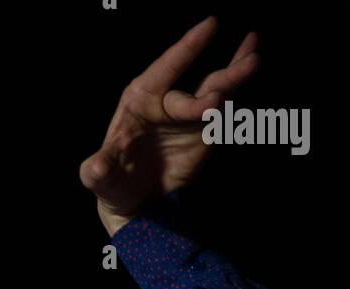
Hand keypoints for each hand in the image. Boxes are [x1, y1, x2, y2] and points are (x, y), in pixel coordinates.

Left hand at [79, 16, 259, 234]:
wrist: (133, 202)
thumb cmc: (113, 182)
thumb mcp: (100, 177)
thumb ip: (99, 170)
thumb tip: (96, 167)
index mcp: (140, 100)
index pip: (166, 69)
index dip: (187, 48)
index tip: (210, 26)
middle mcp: (166, 101)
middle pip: (196, 87)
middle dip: (214, 87)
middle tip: (226, 89)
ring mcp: (187, 116)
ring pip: (215, 90)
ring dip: (234, 77)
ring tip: (253, 60)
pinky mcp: (203, 133)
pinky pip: (223, 110)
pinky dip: (236, 94)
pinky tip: (250, 67)